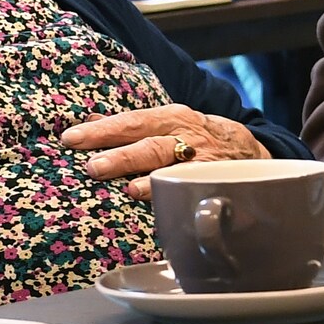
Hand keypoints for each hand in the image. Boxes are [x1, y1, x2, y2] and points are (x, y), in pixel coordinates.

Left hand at [59, 106, 266, 199]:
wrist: (252, 150)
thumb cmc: (198, 136)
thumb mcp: (167, 122)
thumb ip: (130, 125)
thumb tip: (89, 121)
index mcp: (171, 117)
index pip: (131, 121)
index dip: (101, 130)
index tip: (71, 138)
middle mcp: (187, 136)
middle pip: (150, 144)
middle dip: (120, 155)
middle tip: (92, 166)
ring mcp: (203, 161)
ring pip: (174, 167)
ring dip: (151, 179)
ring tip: (128, 189)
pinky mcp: (216, 182)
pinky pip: (196, 189)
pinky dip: (179, 197)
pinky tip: (163, 205)